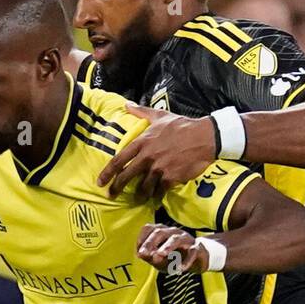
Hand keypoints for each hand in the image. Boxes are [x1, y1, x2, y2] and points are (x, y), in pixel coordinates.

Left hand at [98, 106, 218, 197]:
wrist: (204, 137)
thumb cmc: (182, 125)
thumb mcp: (160, 116)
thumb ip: (142, 112)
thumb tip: (127, 104)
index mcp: (143, 142)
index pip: (120, 159)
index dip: (108, 172)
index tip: (100, 182)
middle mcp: (148, 156)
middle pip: (127, 176)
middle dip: (117, 187)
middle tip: (111, 194)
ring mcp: (159, 168)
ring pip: (143, 187)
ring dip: (139, 195)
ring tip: (137, 199)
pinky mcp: (171, 178)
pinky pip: (160, 190)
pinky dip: (157, 195)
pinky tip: (155, 198)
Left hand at [137, 225, 208, 274]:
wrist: (197, 261)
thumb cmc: (175, 258)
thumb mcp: (160, 260)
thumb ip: (150, 257)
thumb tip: (141, 255)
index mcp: (163, 232)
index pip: (150, 228)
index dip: (142, 239)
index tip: (139, 252)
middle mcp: (173, 232)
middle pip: (160, 232)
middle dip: (151, 242)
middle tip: (145, 254)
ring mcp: (186, 239)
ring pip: (176, 239)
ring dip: (167, 246)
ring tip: (160, 255)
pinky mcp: (197, 248)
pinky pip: (193, 251)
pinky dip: (186, 260)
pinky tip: (180, 268)